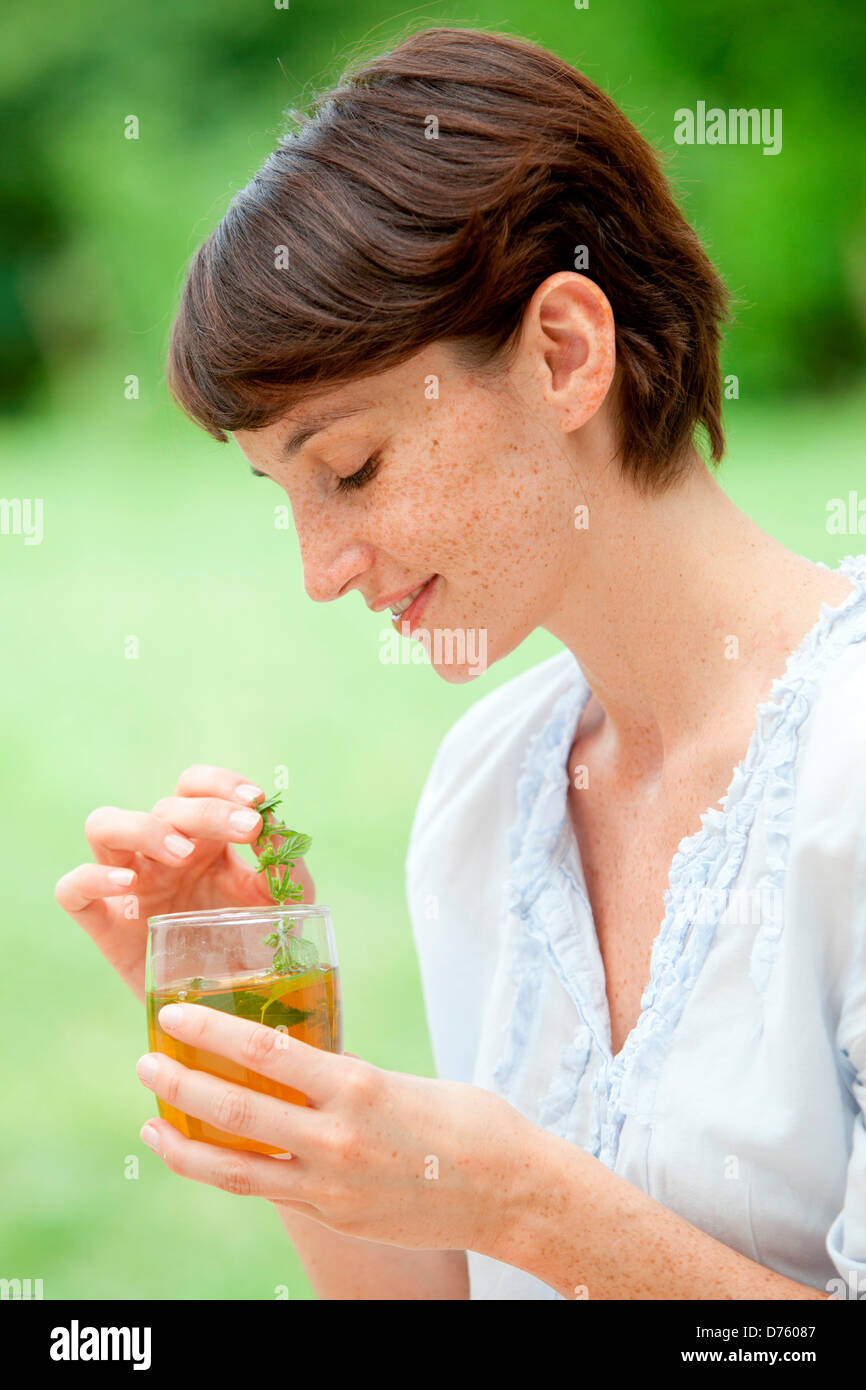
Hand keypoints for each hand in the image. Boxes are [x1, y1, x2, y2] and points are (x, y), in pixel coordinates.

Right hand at [54, 765, 314, 1001]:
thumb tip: (275, 824)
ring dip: (145, 829)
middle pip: (165, 806)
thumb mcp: (284, 906)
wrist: (233, 1012)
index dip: (220, 783)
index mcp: (203, 840)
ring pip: (103, 825)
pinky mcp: (103, 923)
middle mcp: (161, 854)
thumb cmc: (257, 950)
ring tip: (182, 853)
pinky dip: (92, 878)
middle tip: (245, 830)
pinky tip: (128, 886)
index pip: (195, 786)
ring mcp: (128, 884)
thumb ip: (286, 865)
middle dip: (208, 811)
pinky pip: (72, 888)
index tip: (256, 802)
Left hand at [135, 1002, 529, 1252]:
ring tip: (149, 1122)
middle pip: (235, 1110)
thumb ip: (347, 1080)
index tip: (175, 1015)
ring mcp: (331, 1186)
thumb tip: (302, 1067)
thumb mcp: (403, 1082)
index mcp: (358, 1086)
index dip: (212, 1032)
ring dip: (183, 1144)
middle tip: (145, 1062)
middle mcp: (336, 1138)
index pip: (266, 1053)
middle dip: (179, 1085)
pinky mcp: (335, 1216)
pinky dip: (226, 1173)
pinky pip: (267, 1191)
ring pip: (235, 1168)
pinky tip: (204, 1158)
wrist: (512, 1194)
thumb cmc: (468, 1123)